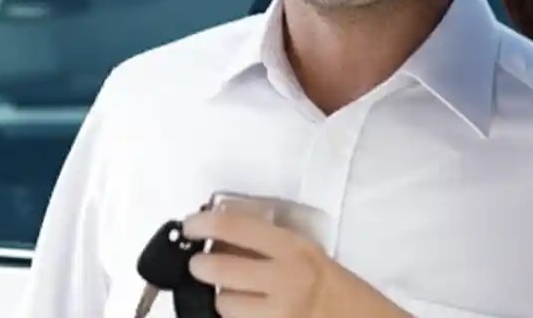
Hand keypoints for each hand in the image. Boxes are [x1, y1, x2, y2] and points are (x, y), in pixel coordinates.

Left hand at [181, 209, 411, 317]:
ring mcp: (281, 313)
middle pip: (219, 269)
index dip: (203, 224)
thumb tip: (223, 237)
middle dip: (199, 266)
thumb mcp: (310, 255)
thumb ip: (271, 245)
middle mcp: (285, 279)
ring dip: (221, 298)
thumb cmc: (341, 288)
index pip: (235, 227)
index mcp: (295, 249)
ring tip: (232, 293)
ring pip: (224, 304)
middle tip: (198, 264)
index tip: (190, 225)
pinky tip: (247, 310)